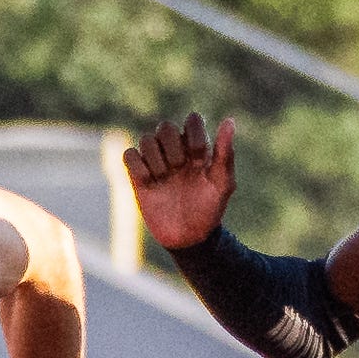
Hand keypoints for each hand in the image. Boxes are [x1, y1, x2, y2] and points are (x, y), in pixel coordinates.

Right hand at [121, 114, 238, 251]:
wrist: (189, 237)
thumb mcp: (222, 183)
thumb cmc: (209, 210)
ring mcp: (155, 162)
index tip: (199, 162)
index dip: (194, 137)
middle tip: (179, 170)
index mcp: (197, 147)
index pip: (192, 120)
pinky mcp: (138, 176)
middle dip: (172, 148)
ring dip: (156, 160)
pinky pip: (129, 154)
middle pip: (165, 126)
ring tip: (164, 180)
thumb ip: (225, 152)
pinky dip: (138, 166)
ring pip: (146, 139)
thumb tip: (230, 120)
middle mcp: (175, 150)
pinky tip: (149, 183)